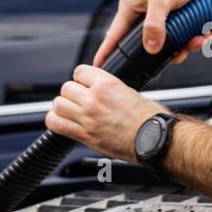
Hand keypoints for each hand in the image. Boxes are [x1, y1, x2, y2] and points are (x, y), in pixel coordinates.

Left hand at [45, 65, 167, 161]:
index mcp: (108, 85)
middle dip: (71, 93)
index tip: (84, 83)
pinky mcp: (85, 136)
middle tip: (78, 99)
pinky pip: (56, 124)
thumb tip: (104, 90)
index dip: (81, 78)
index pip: (79, 71)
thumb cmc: (151, 119)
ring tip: (69, 110)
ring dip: (62, 106)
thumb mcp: (132, 93)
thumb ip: (112, 90)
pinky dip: (55, 121)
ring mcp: (88, 118)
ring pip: (58, 104)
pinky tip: (61, 121)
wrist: (155, 140)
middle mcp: (94, 99)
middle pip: (66, 88)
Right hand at [93, 0, 211, 67]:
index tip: (99, 69)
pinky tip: (204, 34)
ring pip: (168, 45)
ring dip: (185, 47)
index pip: (113, 36)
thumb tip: (151, 48)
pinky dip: (194, 39)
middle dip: (164, 54)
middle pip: (146, 46)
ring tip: (196, 40)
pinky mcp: (176, 20)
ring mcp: (160, 19)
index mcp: (130, 8)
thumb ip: (154, 24)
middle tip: (178, 55)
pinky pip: (183, 38)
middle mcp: (143, 15)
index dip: (106, 53)